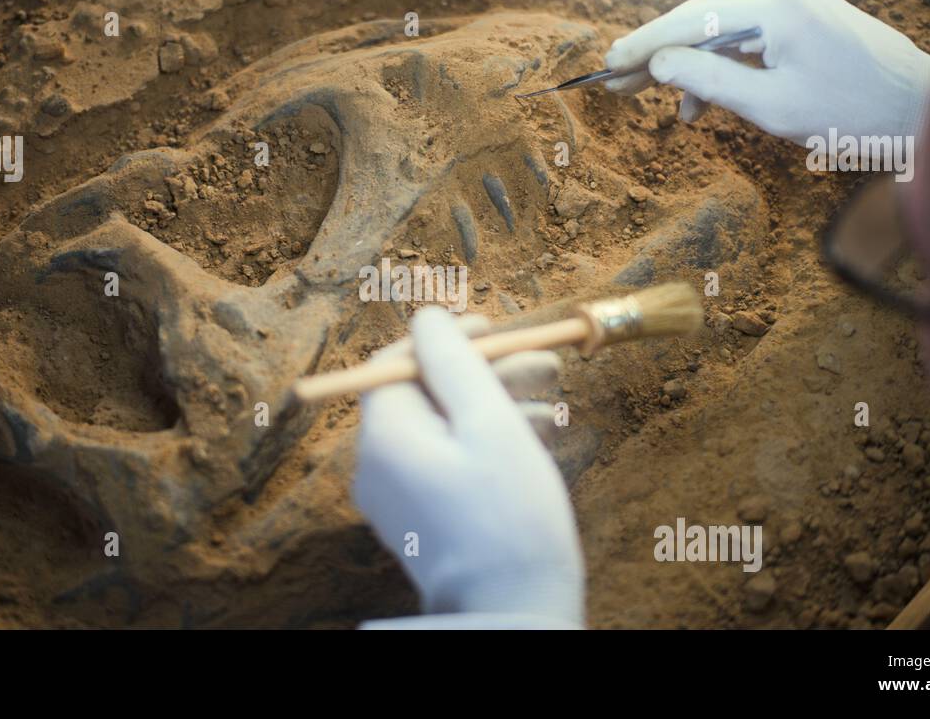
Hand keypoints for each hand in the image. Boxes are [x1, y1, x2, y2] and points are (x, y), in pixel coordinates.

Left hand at [353, 307, 584, 624]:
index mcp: (383, 435)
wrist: (513, 611)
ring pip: (442, 426)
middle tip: (545, 362)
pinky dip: (484, 441)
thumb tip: (427, 317)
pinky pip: (445, 460)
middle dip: (484, 371)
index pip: (396, 361)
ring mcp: (395, 496)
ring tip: (554, 397)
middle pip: (423, 393)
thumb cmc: (508, 515)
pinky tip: (534, 434)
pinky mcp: (419, 518)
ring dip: (495, 404)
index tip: (494, 328)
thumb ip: (454, 360)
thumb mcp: (488, 421)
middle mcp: (376, 464)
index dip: (445, 339)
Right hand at [605, 0, 929, 143]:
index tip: (609, 63)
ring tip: (649, 97)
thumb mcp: (770, 106)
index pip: (689, 19)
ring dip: (685, 64)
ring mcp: (792, 1)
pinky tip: (698, 102)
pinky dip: (717, 65)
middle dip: (657, 53)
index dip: (644, 43)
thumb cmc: (851, 112)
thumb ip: (709, 81)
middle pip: (699, 18)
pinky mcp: (800, 18)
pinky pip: (743, 37)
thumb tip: (659, 65)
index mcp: (774, 5)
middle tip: (616, 82)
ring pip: (718, 28)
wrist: (917, 109)